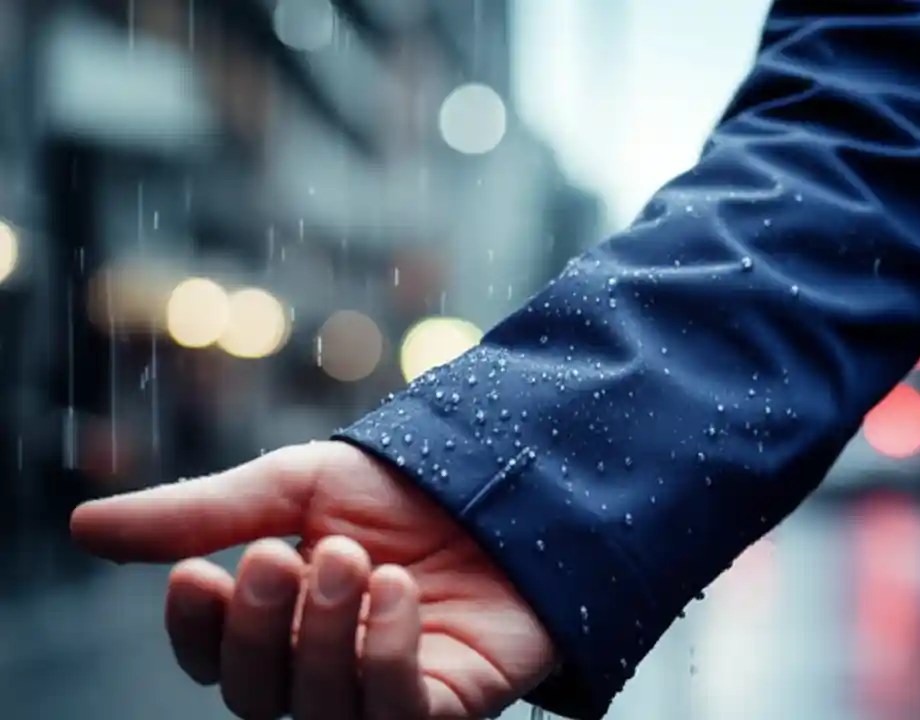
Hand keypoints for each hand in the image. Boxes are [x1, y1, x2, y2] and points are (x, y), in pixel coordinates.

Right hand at [70, 441, 556, 719]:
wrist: (510, 470)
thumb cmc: (404, 483)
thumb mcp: (297, 486)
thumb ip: (201, 514)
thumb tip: (85, 527)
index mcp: (288, 622)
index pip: (217, 661)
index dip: (198, 630)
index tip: (197, 573)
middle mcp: (333, 668)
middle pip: (261, 695)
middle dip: (263, 628)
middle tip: (284, 553)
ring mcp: (391, 692)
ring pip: (323, 709)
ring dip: (325, 634)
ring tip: (349, 558)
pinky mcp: (450, 703)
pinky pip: (398, 713)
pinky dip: (385, 653)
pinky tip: (394, 592)